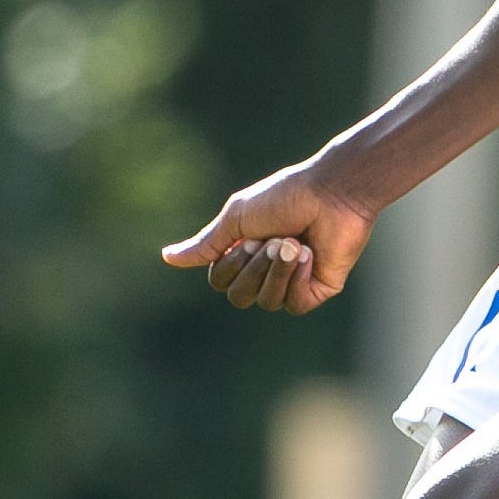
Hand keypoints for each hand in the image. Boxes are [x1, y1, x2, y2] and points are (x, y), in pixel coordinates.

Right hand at [163, 159, 378, 313]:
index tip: (249, 237)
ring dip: (277, 270)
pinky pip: (294, 304)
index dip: (231, 265)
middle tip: (273, 239)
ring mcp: (292, 282)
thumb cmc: (285, 197)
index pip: (220, 282)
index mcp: (245, 253)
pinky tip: (310, 254)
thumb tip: (167, 257)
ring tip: (294, 244)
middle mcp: (266, 270)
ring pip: (266, 303)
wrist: (331, 194)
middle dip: (254, 268)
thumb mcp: (237, 218)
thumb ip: (207, 244)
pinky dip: (297, 278)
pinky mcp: (317, 289)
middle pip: (239, 298)